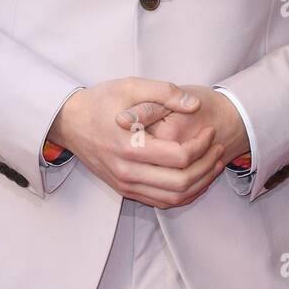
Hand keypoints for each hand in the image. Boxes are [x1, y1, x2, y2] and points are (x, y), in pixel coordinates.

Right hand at [49, 78, 224, 208]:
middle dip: (207, 166)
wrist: (70, 122)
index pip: (179, 157)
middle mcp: (127, 171)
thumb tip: (195, 105)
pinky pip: (161, 202)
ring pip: (173, 198)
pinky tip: (196, 178)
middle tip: (218, 148)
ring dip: (200, 184)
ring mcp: (125, 184)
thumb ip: (166, 93)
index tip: (210, 131)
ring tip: (214, 164)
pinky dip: (184, 194)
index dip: (202, 145)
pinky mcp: (125, 189)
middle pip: (181, 182)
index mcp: (130, 145)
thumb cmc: (102, 101)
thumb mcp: (132, 86)